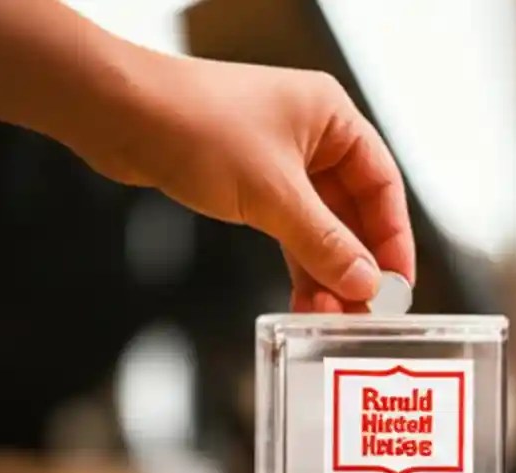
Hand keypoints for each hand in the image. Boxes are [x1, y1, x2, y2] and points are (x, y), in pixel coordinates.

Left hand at [80, 56, 414, 312]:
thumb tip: (364, 282)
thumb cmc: (194, 125)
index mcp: (331, 117)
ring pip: (319, 224)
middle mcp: (311, 134)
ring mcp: (279, 158)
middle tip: (363, 310)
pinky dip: (297, 261)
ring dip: (326, 270)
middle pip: (353, 209)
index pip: (383, 184)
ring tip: (330, 314)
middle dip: (356, 263)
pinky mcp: (248, 180)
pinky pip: (288, 227)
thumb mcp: (272, 195)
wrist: (119, 114)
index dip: (393, 238)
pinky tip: (303, 296)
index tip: (397, 285)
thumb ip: (324, 244)